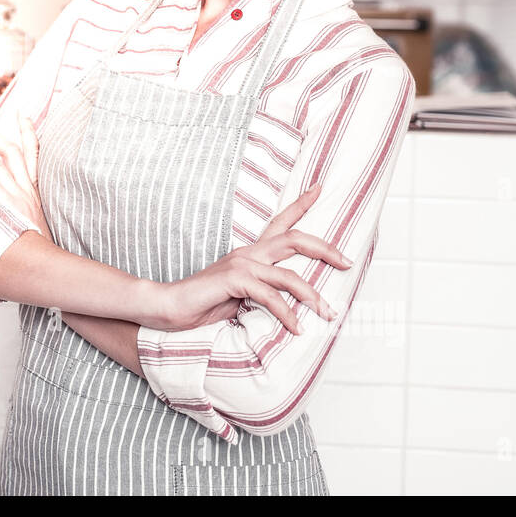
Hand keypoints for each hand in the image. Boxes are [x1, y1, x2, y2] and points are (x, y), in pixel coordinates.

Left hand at [0, 116, 53, 244]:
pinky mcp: (1, 204)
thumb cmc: (35, 246)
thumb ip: (23, 210)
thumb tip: (9, 208)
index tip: (22, 114)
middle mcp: (25, 188)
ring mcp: (14, 195)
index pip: (34, 153)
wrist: (40, 264)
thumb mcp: (36, 221)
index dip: (28, 131)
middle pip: (10, 150)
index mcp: (34, 190)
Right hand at [152, 182, 352, 332]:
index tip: (320, 188)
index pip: (281, 222)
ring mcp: (242, 265)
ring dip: (313, 296)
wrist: (167, 307)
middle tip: (348, 262)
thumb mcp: (239, 298)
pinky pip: (271, 297)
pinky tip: (296, 328)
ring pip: (289, 275)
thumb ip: (262, 294)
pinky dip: (287, 315)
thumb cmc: (202, 305)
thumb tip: (287, 306)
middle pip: (296, 239)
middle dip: (326, 249)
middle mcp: (249, 253)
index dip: (301, 203)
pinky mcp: (234, 280)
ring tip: (328, 314)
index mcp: (251, 253)